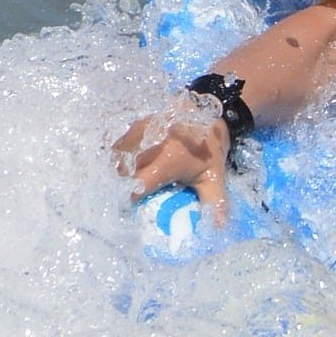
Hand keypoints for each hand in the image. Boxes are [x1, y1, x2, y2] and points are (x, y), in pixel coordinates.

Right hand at [112, 100, 231, 226]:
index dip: (130, 200)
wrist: (210, 108)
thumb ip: (215, 202)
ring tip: (127, 178)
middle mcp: (147, 146)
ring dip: (118, 169)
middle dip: (122, 185)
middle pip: (120, 173)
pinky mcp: (136, 123)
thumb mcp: (214, 176)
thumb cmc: (210, 146)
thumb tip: (219, 228)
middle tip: (130, 193)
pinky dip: (118, 154)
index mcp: (165, 161)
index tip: (132, 207)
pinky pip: (117, 142)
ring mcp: (139, 131)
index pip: (135, 188)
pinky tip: (124, 162)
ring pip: (116, 156)